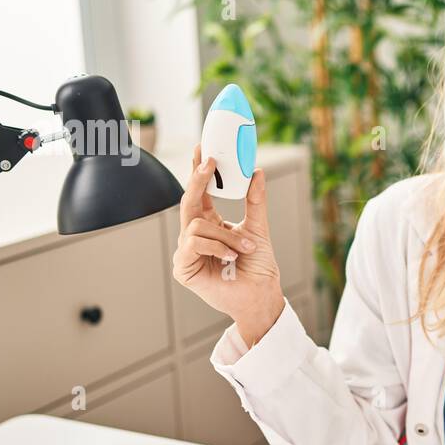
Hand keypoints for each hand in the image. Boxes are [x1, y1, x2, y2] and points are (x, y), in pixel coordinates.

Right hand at [172, 145, 283, 345]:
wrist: (260, 295)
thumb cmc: (259, 267)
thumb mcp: (258, 228)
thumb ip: (255, 201)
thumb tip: (256, 172)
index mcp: (211, 225)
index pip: (200, 194)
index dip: (199, 172)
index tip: (201, 149)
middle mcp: (196, 236)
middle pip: (189, 201)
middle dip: (198, 179)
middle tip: (209, 161)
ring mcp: (188, 252)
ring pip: (196, 224)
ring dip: (224, 235)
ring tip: (244, 249)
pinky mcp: (184, 268)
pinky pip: (193, 244)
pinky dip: (215, 248)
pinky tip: (229, 257)